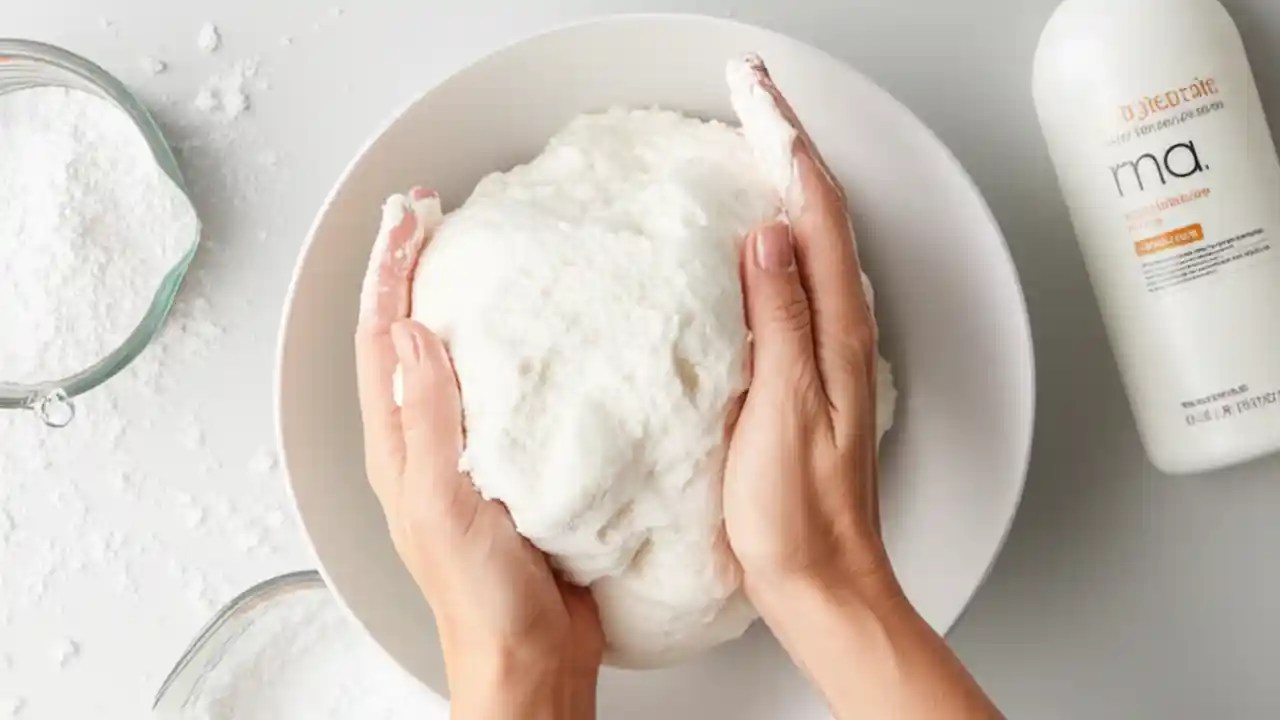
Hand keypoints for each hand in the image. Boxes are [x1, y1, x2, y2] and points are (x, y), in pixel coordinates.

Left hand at [355, 188, 602, 719]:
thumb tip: (408, 335)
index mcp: (399, 446)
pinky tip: (538, 329)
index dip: (390, 272)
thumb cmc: (482, 600)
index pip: (382, 337)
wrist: (533, 655)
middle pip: (408, 333)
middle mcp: (427, 439)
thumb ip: (427, 425)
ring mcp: (470, 448)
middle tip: (435, 215)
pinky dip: (512, 343)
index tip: (410, 217)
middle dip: (413, 269)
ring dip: (457, 297)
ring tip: (479, 250)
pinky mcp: (515, 459)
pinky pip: (505, 385)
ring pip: (454, 353)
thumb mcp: (445, 509)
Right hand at [723, 57, 892, 602]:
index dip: (785, 142)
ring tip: (754, 137)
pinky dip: (781, 232)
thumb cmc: (798, 512)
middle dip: (787, 141)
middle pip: (820, 210)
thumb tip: (769, 234)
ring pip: (812, 238)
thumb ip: (780, 321)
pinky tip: (755, 234)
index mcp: (837, 331)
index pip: (815, 210)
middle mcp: (842, 329)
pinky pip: (799, 278)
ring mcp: (828, 348)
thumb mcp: (781, 411)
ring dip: (786, 179)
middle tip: (749, 91)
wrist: (822, 580)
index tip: (751, 91)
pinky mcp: (809, 369)